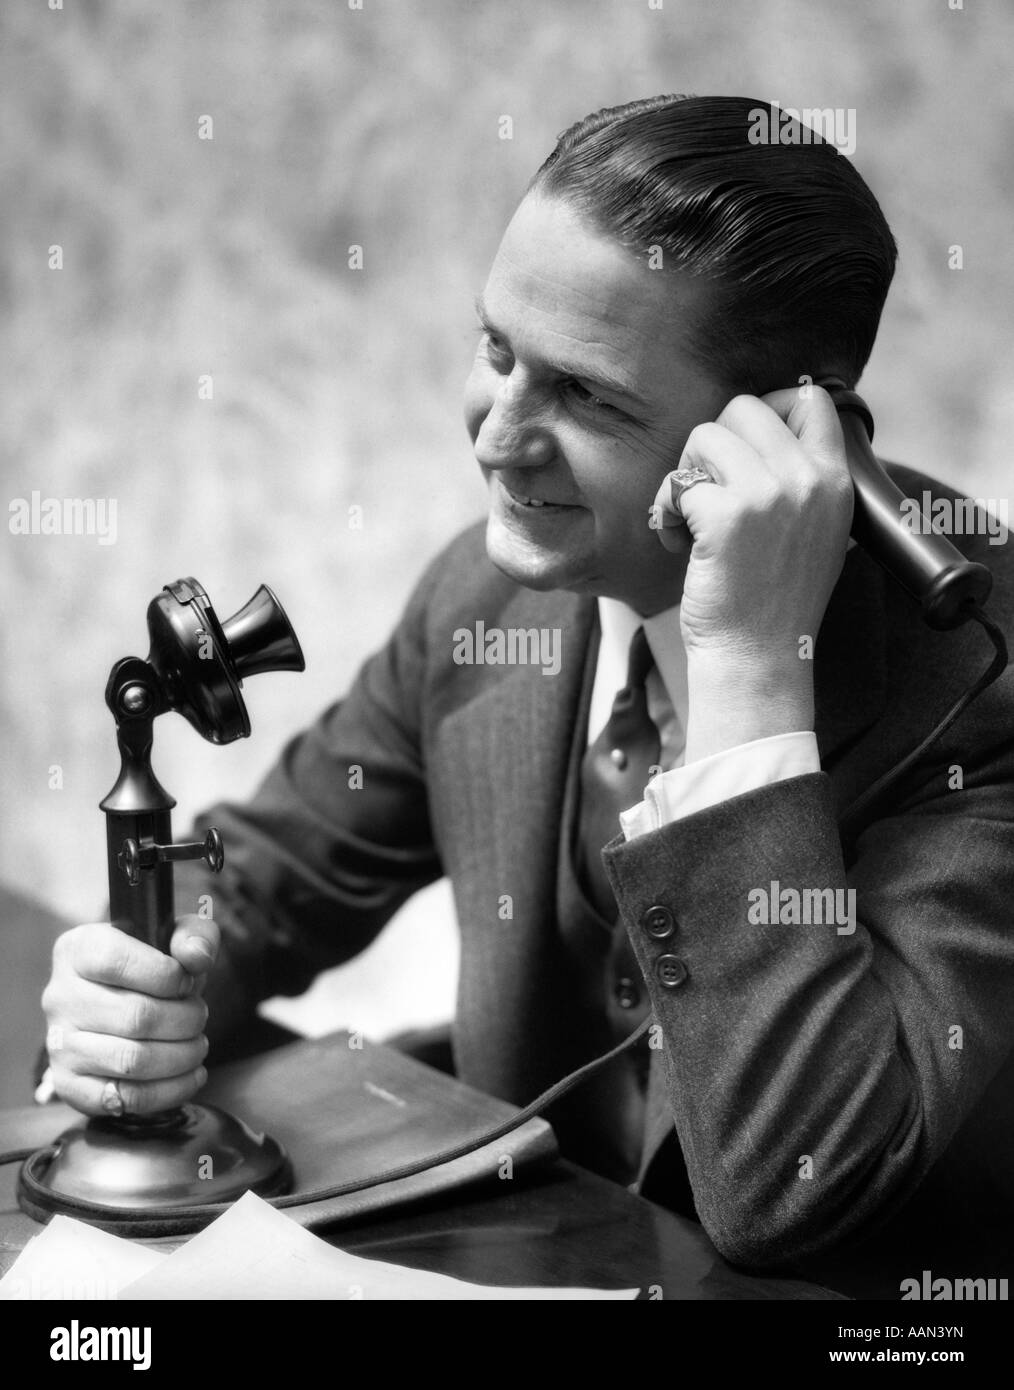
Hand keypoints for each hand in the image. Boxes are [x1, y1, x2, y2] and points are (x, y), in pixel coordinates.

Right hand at [41, 915, 219, 1116]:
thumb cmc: (150, 963)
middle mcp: (60, 997)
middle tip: (199, 1017)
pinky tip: (190, 1074)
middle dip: (186, 1019)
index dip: (168, 975)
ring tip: (197, 1045)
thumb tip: (195, 957)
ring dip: (182, 1056)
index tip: (188, 981)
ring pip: (132, 1061)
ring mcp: (60, 1044)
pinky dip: (169, 1091)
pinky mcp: (70, 1084)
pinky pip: (124, 1099)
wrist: (118, 999)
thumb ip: (194, 937)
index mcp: (78, 950)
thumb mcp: (174, 936)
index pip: (119, 962)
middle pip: (135, 1017)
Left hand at [650, 386, 853, 758]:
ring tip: (690, 521)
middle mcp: (809, 480)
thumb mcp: (817, 532)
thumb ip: (801, 480)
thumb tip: (766, 430)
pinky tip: (676, 543)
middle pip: (746, 407)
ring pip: (705, 434)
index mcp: (836, 482)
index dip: (769, 409)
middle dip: (713, 444)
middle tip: (707, 492)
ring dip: (685, 475)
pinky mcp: (727, 515)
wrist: (758, 658)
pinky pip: (678, 482)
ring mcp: (769, 494)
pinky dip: (665, 511)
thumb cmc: (772, 599)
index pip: (812, 398)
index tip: (743, 450)